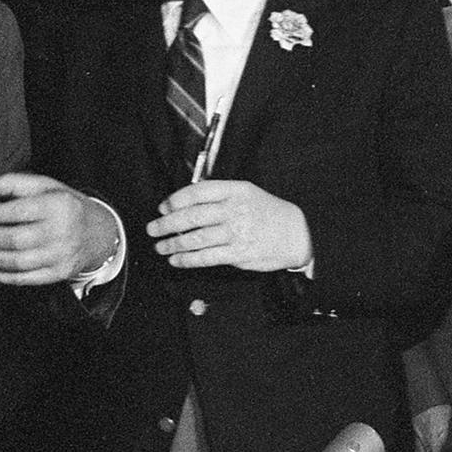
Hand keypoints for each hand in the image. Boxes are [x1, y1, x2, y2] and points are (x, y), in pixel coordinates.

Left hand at [0, 173, 121, 283]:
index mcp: (59, 205)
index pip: (17, 212)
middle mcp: (63, 232)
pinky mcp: (58, 273)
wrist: (98, 232)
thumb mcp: (45, 186)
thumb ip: (12, 183)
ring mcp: (61, 256)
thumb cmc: (65, 206)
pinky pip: (21, 280)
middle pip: (14, 240)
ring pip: (15, 263)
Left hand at [149, 179, 311, 271]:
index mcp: (236, 191)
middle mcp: (235, 210)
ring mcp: (237, 232)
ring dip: (173, 244)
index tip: (163, 207)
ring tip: (161, 246)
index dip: (175, 200)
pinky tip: (177, 260)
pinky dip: (187, 260)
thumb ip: (220, 196)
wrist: (298, 233)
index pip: (198, 192)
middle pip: (191, 216)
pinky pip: (206, 257)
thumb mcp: (248, 194)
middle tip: (153, 228)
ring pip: (195, 238)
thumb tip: (185, 206)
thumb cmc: (269, 213)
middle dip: (166, 224)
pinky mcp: (239, 253)